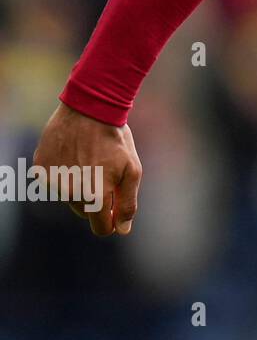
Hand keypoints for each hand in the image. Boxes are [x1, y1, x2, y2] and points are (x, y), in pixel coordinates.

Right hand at [33, 101, 141, 235]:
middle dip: (97, 201)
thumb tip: (122, 230)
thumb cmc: (115, 140)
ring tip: (90, 161)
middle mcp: (70, 193)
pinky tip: (74, 155)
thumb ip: (127, 203)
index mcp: (95, 196)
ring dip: (80, 186)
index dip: (110, 222)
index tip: (115, 211)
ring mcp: (52, 181)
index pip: (100, 228)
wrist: (89, 109)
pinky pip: (54, 181)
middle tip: (105, 175)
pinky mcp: (41, 169)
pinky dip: (64, 173)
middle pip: (85, 212)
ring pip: (69, 197)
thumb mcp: (132, 170)